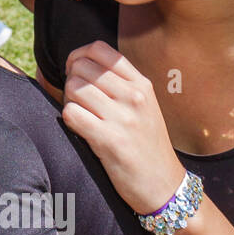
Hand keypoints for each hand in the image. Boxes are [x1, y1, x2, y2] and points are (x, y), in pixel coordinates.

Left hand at [60, 41, 185, 214]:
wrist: (164, 186)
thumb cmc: (145, 144)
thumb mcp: (142, 106)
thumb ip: (117, 84)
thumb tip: (77, 63)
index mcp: (141, 84)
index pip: (99, 49)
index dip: (79, 57)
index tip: (76, 74)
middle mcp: (134, 96)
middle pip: (81, 67)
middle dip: (71, 82)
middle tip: (79, 102)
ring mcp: (123, 118)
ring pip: (74, 88)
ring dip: (69, 102)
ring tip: (82, 117)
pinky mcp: (110, 140)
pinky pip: (71, 114)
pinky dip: (70, 120)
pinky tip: (81, 130)